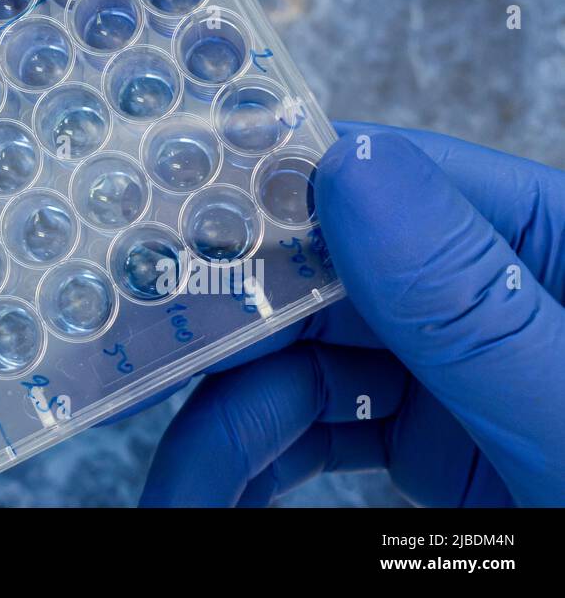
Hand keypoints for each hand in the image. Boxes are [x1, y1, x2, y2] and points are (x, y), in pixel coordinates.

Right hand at [140, 123, 564, 506]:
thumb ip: (470, 301)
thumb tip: (348, 166)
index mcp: (554, 241)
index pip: (394, 180)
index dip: (276, 196)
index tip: (174, 225)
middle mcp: (494, 292)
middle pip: (326, 276)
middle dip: (228, 334)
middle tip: (133, 369)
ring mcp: (459, 370)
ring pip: (306, 363)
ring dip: (228, 423)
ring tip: (175, 491)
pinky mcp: (433, 441)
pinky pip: (322, 428)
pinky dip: (260, 459)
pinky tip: (215, 488)